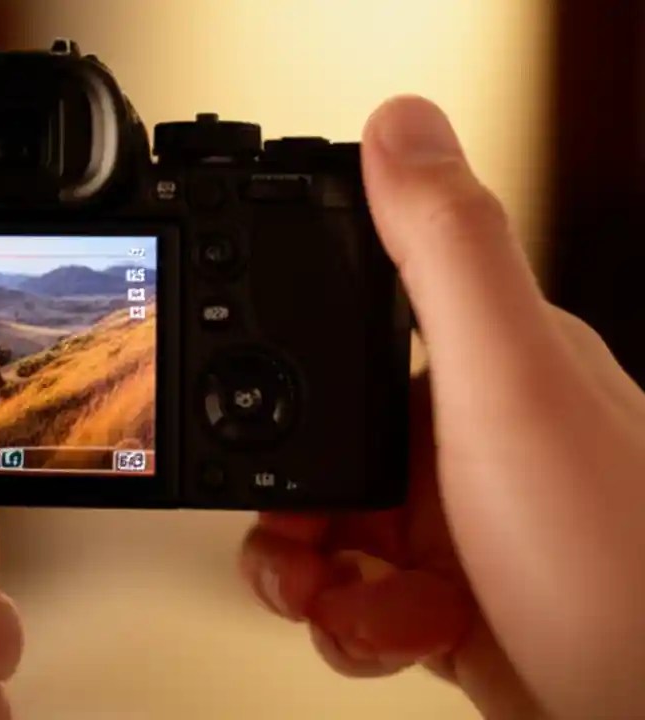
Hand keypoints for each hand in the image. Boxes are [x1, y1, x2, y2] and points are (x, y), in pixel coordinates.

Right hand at [240, 96, 644, 719]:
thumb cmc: (614, 569)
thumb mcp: (506, 388)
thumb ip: (445, 256)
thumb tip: (401, 127)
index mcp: (493, 366)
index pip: (357, 335)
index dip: (290, 374)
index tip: (257, 413)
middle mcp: (477, 442)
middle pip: (323, 448)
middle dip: (289, 507)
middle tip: (300, 544)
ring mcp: (464, 526)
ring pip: (329, 532)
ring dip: (315, 578)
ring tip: (347, 600)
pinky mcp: (454, 601)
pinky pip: (361, 598)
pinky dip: (358, 626)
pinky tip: (402, 634)